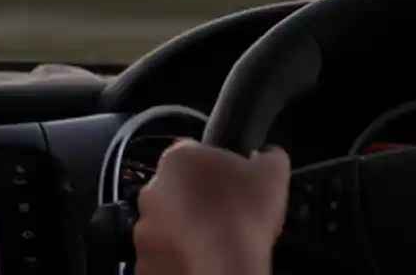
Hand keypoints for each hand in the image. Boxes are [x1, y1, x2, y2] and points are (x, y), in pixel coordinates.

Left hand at [134, 140, 289, 274]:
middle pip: (175, 187)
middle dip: (195, 198)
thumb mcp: (273, 172)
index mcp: (178, 157)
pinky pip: (162, 253)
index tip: (230, 182)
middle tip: (224, 213)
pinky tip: (200, 259)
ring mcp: (143, 225)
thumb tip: (266, 154)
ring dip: (183, 228)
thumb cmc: (246, 213)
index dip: (214, 166)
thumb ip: (268, 154)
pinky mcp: (143, 257)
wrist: (225, 267)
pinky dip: (177, 256)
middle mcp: (152, 188)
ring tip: (214, 241)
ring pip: (166, 222)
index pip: (192, 151)